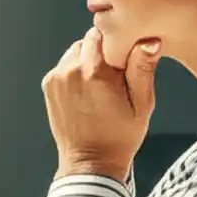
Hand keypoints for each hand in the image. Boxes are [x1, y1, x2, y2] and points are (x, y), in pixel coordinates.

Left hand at [42, 27, 161, 180]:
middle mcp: (71, 70)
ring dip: (88, 60)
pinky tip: (86, 92)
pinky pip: (65, 65)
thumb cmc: (119, 137)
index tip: (125, 58)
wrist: (90, 163)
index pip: (105, 32)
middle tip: (115, 75)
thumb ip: (143, 69)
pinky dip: (75, 71)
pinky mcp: (48, 85)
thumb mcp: (142, 104)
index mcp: (96, 72)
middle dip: (103, 50)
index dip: (118, 41)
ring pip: (76, 50)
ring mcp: (56, 77)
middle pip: (90, 39)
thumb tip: (148, 41)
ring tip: (100, 85)